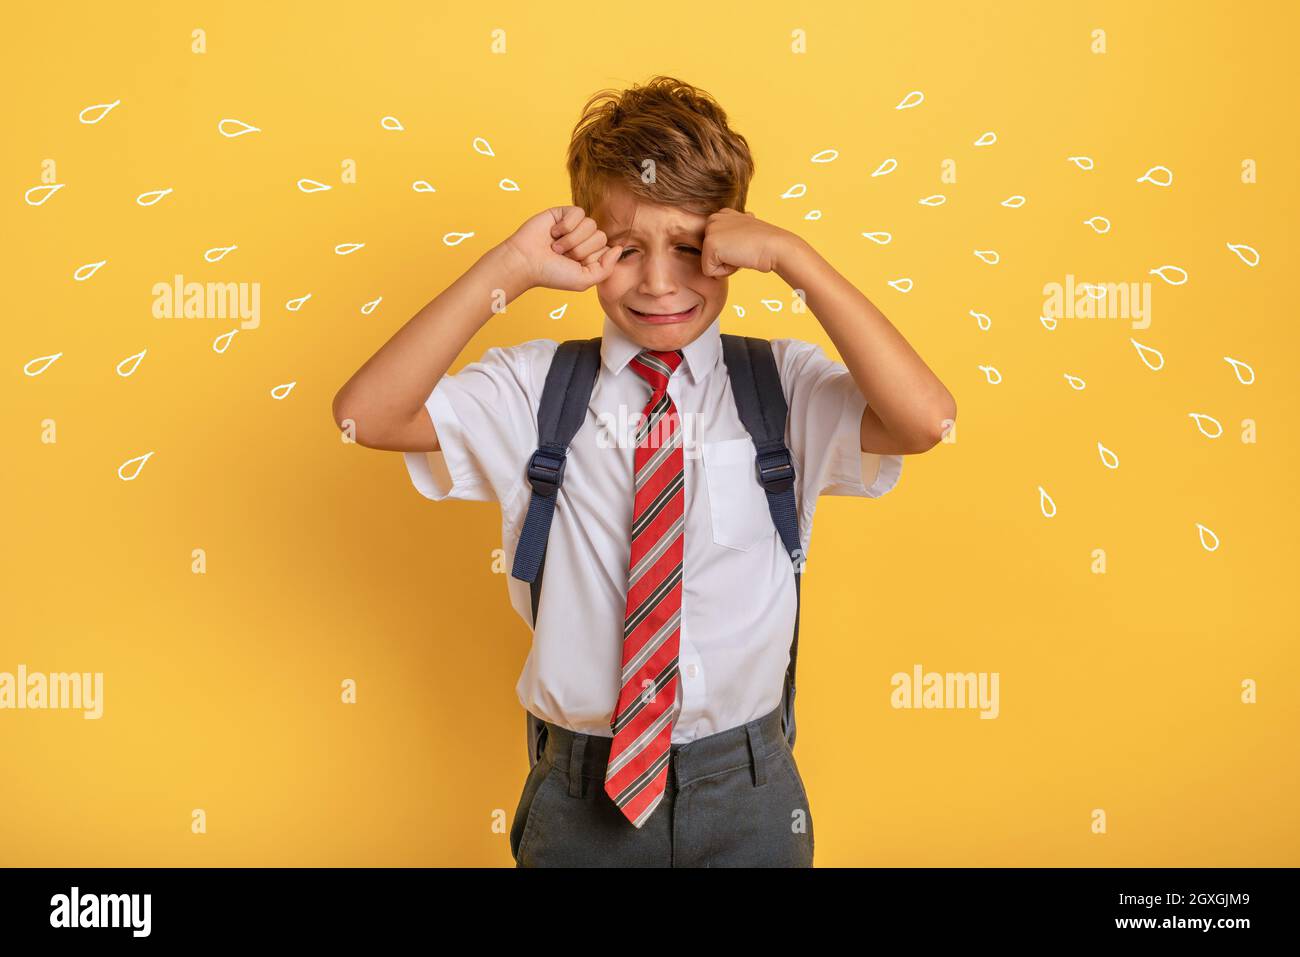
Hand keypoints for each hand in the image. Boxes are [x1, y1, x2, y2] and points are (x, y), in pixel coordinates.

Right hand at [500, 206, 622, 291]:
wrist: (526, 261)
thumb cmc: (552, 274)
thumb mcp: (584, 280)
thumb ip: (606, 269)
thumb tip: (618, 249)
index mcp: (592, 255)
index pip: (608, 250)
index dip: (592, 259)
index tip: (575, 265)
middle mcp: (585, 240)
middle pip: (601, 237)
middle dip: (581, 249)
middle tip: (563, 256)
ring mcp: (575, 226)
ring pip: (591, 224)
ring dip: (572, 239)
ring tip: (556, 246)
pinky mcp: (564, 213)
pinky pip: (578, 212)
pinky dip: (566, 225)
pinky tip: (554, 232)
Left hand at [700, 208, 795, 277]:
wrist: (775, 246)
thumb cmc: (765, 243)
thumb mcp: (747, 231)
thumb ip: (737, 231)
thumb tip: (742, 225)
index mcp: (722, 214)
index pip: (715, 247)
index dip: (731, 252)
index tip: (745, 245)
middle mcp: (713, 219)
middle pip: (710, 255)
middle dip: (725, 259)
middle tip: (744, 250)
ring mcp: (710, 231)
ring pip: (709, 264)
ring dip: (726, 266)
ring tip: (742, 252)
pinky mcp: (710, 245)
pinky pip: (709, 271)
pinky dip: (725, 271)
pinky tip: (739, 258)